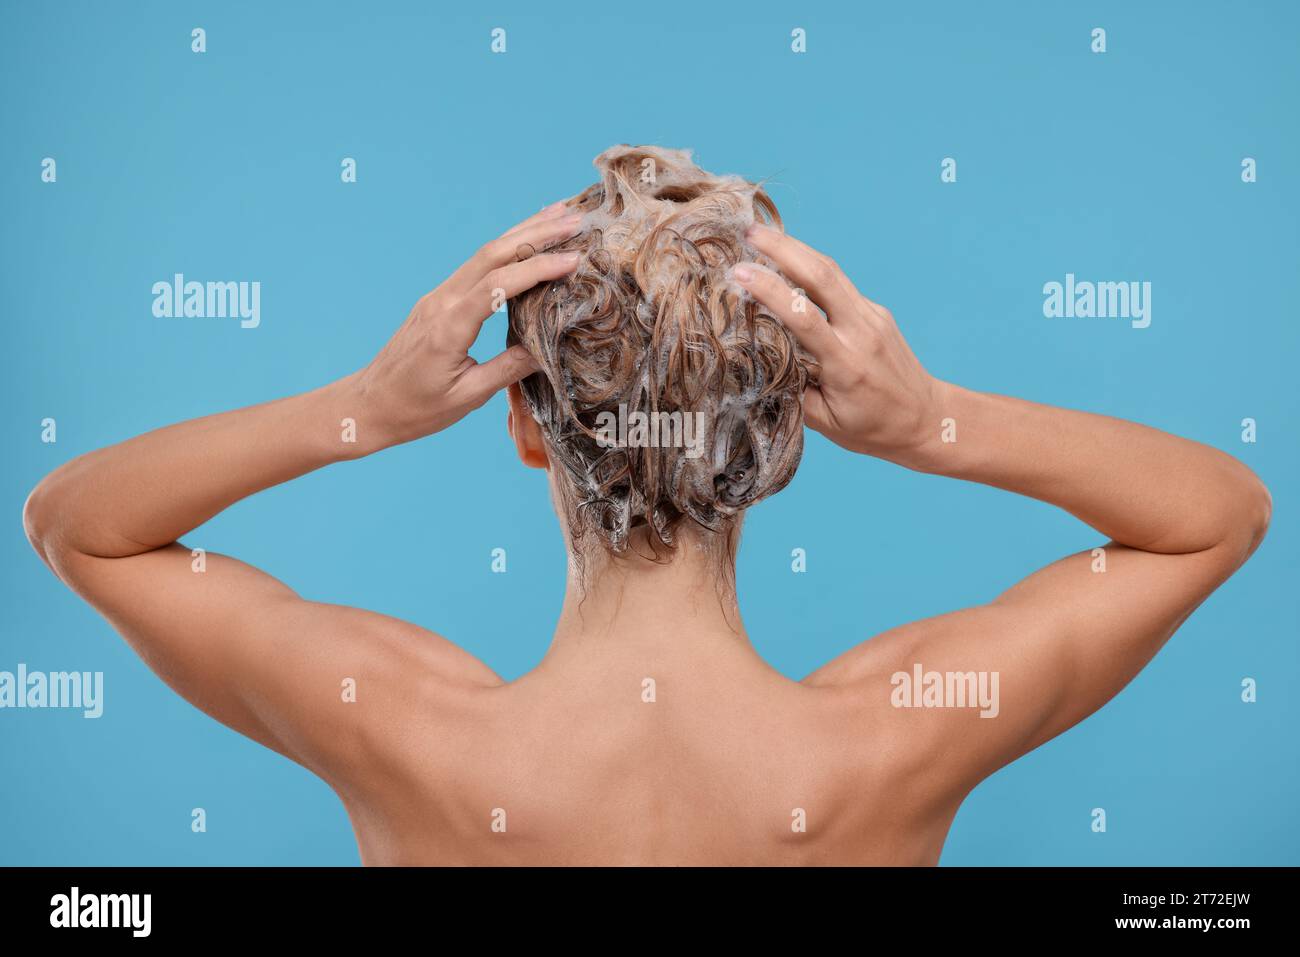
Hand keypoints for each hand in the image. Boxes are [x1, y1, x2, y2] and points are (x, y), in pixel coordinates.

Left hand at [351, 201, 583, 448]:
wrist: (370, 405)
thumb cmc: (416, 408)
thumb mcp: (468, 396)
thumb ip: (509, 370)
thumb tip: (549, 349)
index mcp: (449, 326)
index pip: (500, 284)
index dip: (539, 268)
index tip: (574, 260)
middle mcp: (442, 301)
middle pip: (493, 254)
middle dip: (536, 234)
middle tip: (575, 221)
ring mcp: (439, 296)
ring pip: (484, 253)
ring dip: (522, 232)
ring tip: (558, 215)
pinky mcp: (439, 300)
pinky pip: (476, 266)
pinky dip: (506, 248)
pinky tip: (525, 240)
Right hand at [732, 223, 941, 467]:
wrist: (927, 419)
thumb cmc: (872, 429)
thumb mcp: (826, 423)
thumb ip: (792, 392)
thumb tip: (757, 362)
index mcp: (846, 363)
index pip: (804, 317)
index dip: (770, 290)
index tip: (739, 272)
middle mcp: (862, 332)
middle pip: (821, 275)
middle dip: (783, 248)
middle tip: (747, 231)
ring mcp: (872, 317)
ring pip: (831, 271)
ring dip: (795, 248)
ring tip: (760, 234)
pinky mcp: (875, 312)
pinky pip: (838, 284)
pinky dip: (809, 267)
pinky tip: (787, 261)